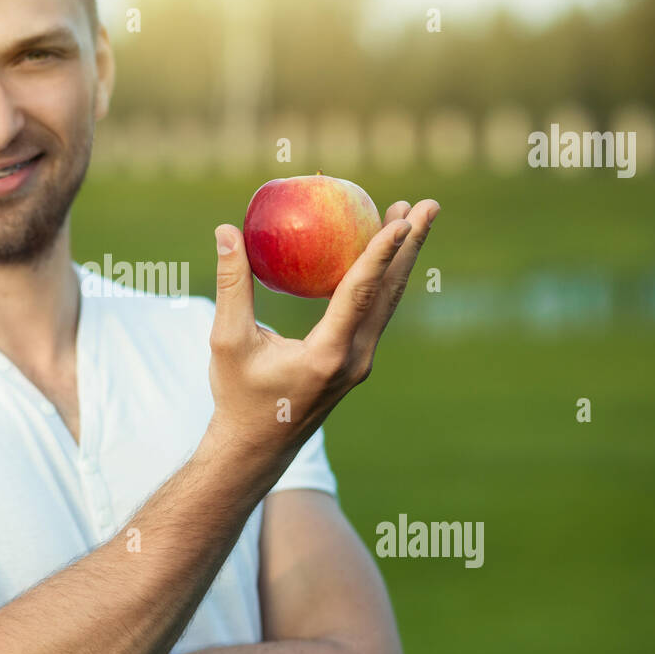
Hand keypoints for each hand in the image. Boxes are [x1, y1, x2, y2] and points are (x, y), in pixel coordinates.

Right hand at [205, 198, 438, 453]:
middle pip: (390, 293)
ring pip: (388, 303)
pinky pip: (376, 313)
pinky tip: (380, 257)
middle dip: (411, 247)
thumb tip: (226, 230)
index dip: (382, 253)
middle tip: (428, 205)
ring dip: (402, 260)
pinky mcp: (356, 363)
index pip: (361, 293)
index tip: (403, 220)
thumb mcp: (228, 340)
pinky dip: (383, 280)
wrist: (256, 447)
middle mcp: (355, 358)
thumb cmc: (238, 395)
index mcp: (327, 354)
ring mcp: (360, 363)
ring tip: (412, 219)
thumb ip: (232, 286)